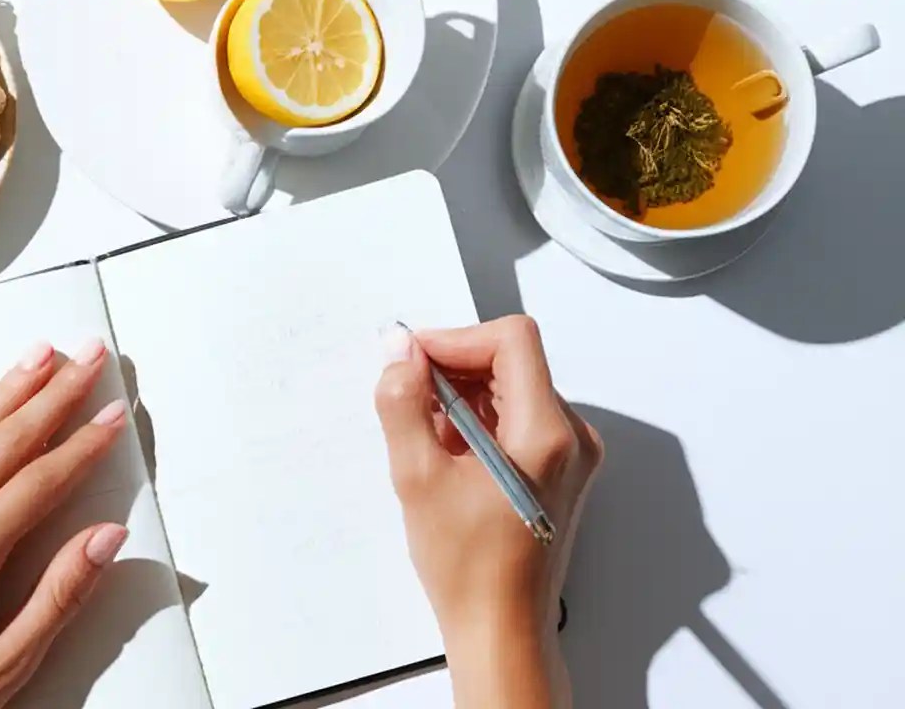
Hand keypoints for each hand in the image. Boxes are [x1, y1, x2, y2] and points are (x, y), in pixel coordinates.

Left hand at [0, 339, 129, 708]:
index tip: (111, 415)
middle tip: (85, 356)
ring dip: (0, 393)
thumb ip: (61, 591)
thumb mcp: (9, 660)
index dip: (83, 444)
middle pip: (3, 444)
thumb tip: (107, 537)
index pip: (40, 482)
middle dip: (51, 394)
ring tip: (34, 357)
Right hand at [375, 317, 602, 707]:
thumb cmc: (467, 568)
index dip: (456, 340)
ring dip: (463, 398)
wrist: (500, 630)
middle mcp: (572, 437)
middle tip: (409, 400)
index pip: (511, 339)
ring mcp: (570, 455)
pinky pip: (518, 420)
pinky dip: (479, 423)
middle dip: (455, 370)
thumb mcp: (417, 478)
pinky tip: (447, 456)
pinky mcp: (558, 471)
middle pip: (513, 361)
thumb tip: (399, 352)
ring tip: (426, 437)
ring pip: (513, 389)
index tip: (413, 361)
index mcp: (547, 433)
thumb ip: (402, 405)